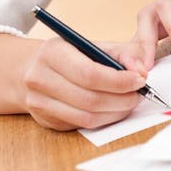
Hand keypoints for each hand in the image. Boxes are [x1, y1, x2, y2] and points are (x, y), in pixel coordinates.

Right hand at [21, 36, 145, 130]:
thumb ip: (121, 52)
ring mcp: (39, 104)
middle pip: (89, 99)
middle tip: (140, 93)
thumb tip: (142, 69)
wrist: (28, 69)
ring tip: (130, 101)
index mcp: (52, 53)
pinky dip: (104, 119)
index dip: (119, 80)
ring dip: (115, 112)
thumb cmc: (67, 55)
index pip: (90, 73)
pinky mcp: (46, 121)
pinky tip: (114, 109)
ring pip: (86, 117)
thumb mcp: (91, 44)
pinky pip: (81, 125)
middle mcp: (40, 79)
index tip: (140, 79)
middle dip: (122, 99)